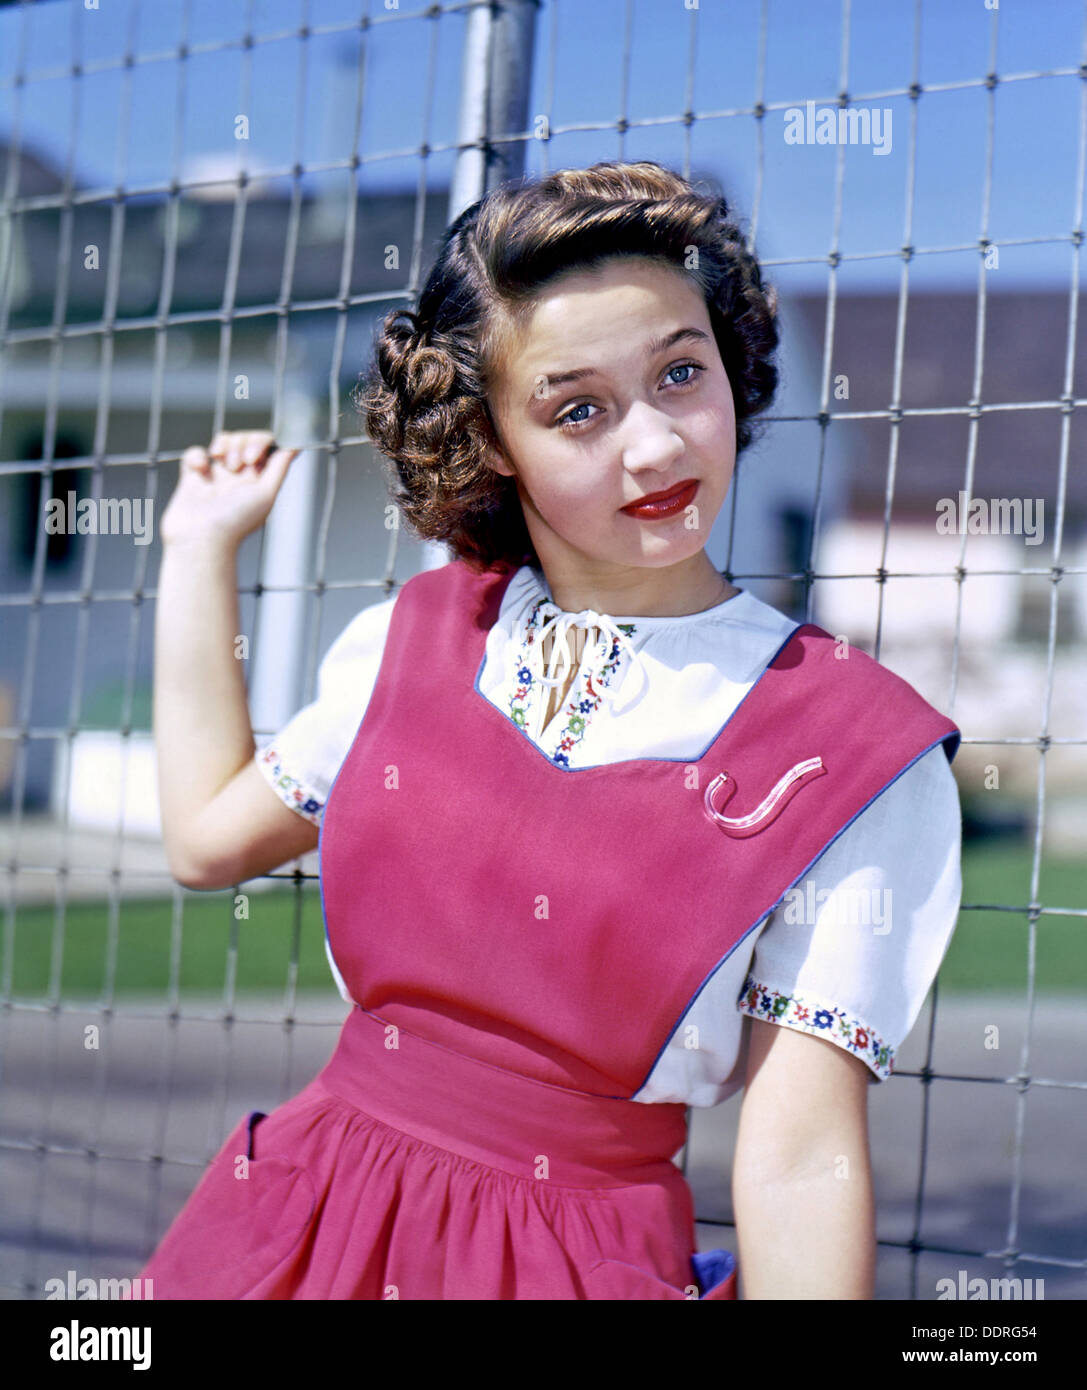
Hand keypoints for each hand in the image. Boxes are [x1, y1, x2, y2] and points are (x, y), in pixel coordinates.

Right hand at [159, 431, 299, 549]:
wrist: (200, 539)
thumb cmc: (234, 522)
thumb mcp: (266, 494)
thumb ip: (280, 468)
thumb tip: (296, 446)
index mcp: (259, 482)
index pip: (266, 447)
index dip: (260, 443)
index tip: (254, 457)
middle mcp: (240, 478)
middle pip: (245, 440)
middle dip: (242, 444)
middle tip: (237, 465)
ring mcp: (216, 477)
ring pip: (222, 442)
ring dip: (223, 445)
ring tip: (221, 464)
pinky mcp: (193, 478)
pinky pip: (195, 453)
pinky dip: (196, 456)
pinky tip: (200, 469)